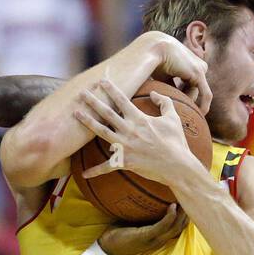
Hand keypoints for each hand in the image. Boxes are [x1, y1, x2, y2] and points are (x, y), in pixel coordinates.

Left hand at [74, 80, 208, 188]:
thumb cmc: (176, 142)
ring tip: (75, 113)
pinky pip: (107, 167)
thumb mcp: (173, 118)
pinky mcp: (124, 162)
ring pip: (101, 132)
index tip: (102, 80)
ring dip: (87, 122)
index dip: (111, 89)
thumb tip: (154, 92)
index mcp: (139, 119)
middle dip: (93, 101)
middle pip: (106, 112)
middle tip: (81, 92)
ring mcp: (125, 146)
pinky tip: (83, 174)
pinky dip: (95, 171)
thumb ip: (164, 102)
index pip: (122, 99)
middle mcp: (129, 130)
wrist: (178, 166)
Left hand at [97, 204, 188, 254]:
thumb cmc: (118, 233)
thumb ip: (144, 213)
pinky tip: (172, 206)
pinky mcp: (146, 237)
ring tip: (186, 198)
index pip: (178, 226)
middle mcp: (160, 239)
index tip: (190, 200)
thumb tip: (146, 194)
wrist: (106, 247)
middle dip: (190, 212)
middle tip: (193, 196)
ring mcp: (154, 239)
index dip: (187, 215)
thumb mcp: (135, 222)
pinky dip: (170, 216)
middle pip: (181, 226)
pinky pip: (163, 226)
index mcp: (158, 236)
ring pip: (176, 226)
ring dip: (183, 213)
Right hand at [155, 35, 211, 114]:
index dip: (183, 97)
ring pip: (196, 93)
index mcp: (188, 64)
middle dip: (187, 102)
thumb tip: (165, 103)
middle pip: (192, 90)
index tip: (177, 109)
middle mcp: (197, 65)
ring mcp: (200, 68)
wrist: (153, 48)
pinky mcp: (199, 73)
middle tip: (181, 116)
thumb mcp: (163, 77)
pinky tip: (200, 116)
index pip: (188, 85)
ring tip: (180, 114)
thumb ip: (168, 87)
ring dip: (187, 104)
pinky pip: (205, 94)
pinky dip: (203, 105)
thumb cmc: (153, 61)